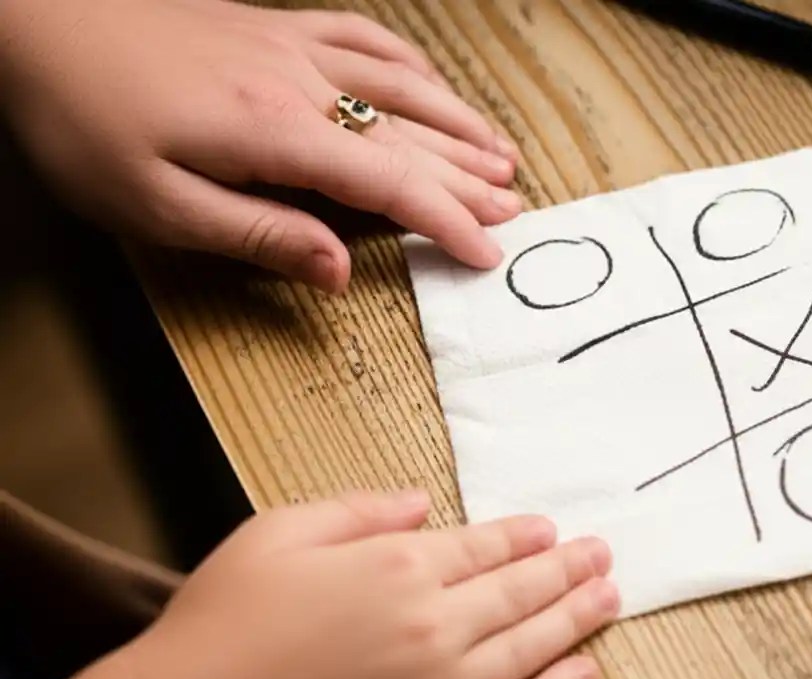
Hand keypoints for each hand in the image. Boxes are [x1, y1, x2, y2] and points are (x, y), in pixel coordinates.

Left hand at [0, 0, 522, 292]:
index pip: (390, 181)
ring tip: (502, 155)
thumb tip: (339, 272)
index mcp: (276, 132)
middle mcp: (301, 83)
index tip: (489, 253)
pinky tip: (431, 82)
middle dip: (468, 177)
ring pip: (402, 84)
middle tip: (515, 210)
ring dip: (458, 121)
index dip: (448, 220)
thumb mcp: (157, 205)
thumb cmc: (83, 117)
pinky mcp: (275, 24)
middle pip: (409, 135)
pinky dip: (411, 64)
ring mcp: (293, 45)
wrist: (34, 17)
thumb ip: (258, 236)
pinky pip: (366, 38)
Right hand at [121, 491, 617, 678]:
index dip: (524, 536)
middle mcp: (431, 627)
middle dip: (568, 571)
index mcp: (396, 568)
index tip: (552, 530)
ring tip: (610, 599)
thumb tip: (419, 503)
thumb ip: (357, 510)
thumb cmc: (222, 627)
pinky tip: (581, 673)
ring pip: (530, 648)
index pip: (483, 546)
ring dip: (577, 621)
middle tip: (603, 556)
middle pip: (520, 593)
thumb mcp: (278, 533)